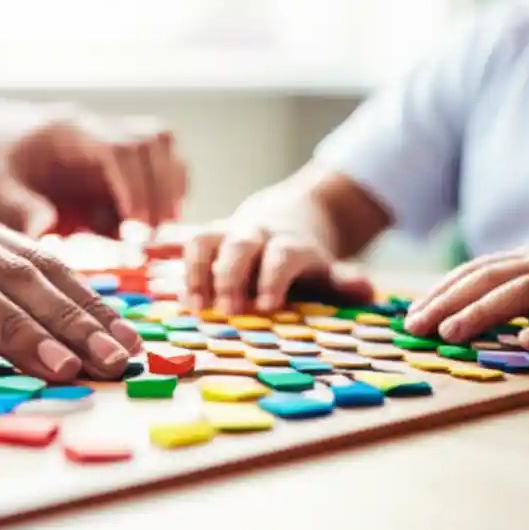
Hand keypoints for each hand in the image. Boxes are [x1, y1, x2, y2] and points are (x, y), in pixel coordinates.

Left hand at [0, 104, 185, 236]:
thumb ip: (19, 207)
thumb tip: (45, 229)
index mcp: (70, 131)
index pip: (121, 148)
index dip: (137, 187)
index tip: (137, 227)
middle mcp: (97, 130)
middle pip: (154, 143)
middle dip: (161, 191)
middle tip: (150, 237)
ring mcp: (108, 142)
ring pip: (162, 149)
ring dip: (168, 189)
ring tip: (153, 232)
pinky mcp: (112, 160)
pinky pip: (154, 166)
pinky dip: (158, 194)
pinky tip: (135, 228)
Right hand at [184, 221, 373, 316]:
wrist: (285, 219)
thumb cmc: (305, 260)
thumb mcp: (329, 271)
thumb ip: (346, 282)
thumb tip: (365, 291)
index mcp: (289, 243)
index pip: (282, 255)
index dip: (273, 278)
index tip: (266, 307)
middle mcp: (255, 232)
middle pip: (240, 244)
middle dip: (231, 275)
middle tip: (227, 310)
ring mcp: (226, 232)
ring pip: (205, 239)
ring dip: (195, 270)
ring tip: (193, 305)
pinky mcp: (203, 237)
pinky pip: (182, 240)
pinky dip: (169, 255)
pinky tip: (163, 278)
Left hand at [404, 246, 528, 350]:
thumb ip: (519, 290)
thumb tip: (469, 313)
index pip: (478, 269)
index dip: (442, 290)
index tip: (411, 314)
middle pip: (491, 277)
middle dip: (448, 301)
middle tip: (415, 326)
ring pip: (525, 291)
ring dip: (483, 312)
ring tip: (453, 333)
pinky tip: (526, 342)